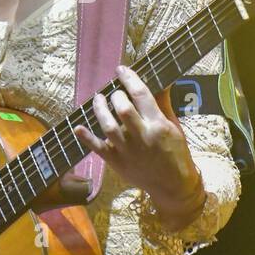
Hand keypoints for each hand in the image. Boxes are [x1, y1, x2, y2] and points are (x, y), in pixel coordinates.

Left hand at [73, 64, 204, 227]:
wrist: (173, 185)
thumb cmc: (176, 152)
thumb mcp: (174, 126)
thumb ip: (163, 104)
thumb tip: (160, 81)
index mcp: (158, 125)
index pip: (141, 94)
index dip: (129, 78)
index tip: (121, 70)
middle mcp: (142, 136)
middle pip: (123, 109)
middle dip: (116, 96)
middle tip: (114, 93)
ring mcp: (128, 151)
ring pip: (109, 127)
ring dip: (100, 110)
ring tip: (97, 99)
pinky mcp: (117, 163)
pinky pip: (99, 149)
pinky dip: (86, 138)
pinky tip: (77, 127)